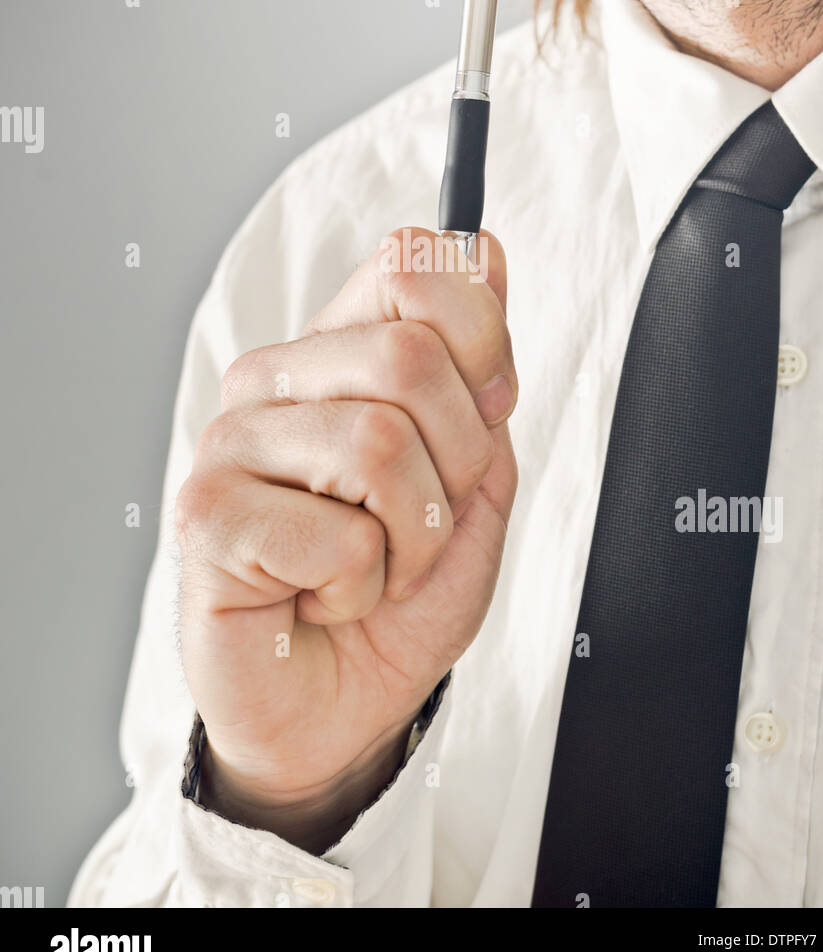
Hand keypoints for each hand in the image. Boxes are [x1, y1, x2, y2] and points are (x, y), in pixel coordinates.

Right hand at [176, 228, 517, 845]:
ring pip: (379, 444)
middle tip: (424, 520)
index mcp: (337, 349)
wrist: (344, 703)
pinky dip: (363, 585)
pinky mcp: (207, 515)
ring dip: (414, 535)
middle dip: (458, 460)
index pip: (411, 264)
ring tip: (375, 564)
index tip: (487, 413)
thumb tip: (480, 247)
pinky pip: (339, 536)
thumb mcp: (473, 472)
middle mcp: (275, 377)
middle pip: (409, 353)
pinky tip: (325, 595)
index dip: (482, 340)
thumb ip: (478, 367)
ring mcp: (232, 441)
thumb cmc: (400, 589)